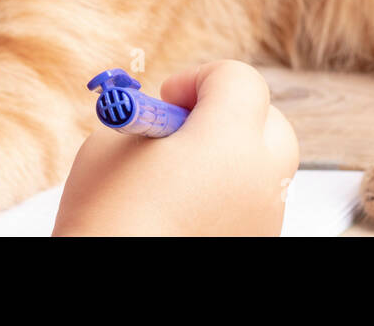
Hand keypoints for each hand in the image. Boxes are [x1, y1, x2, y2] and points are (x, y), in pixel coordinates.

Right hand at [52, 61, 299, 235]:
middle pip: (270, 122)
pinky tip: (184, 212)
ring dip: (229, 158)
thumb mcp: (111, 144)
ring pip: (263, 168)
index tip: (167, 98)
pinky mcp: (256, 246)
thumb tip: (166, 121)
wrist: (108, 294)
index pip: (240, 80)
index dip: (200, 79)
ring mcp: (264, 220)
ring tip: (177, 177)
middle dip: (229, 114)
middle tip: (183, 129)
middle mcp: (260, 179)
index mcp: (228, 141)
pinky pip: (251, 206)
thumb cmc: (103, 217)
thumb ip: (150, 119)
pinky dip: (227, 197)